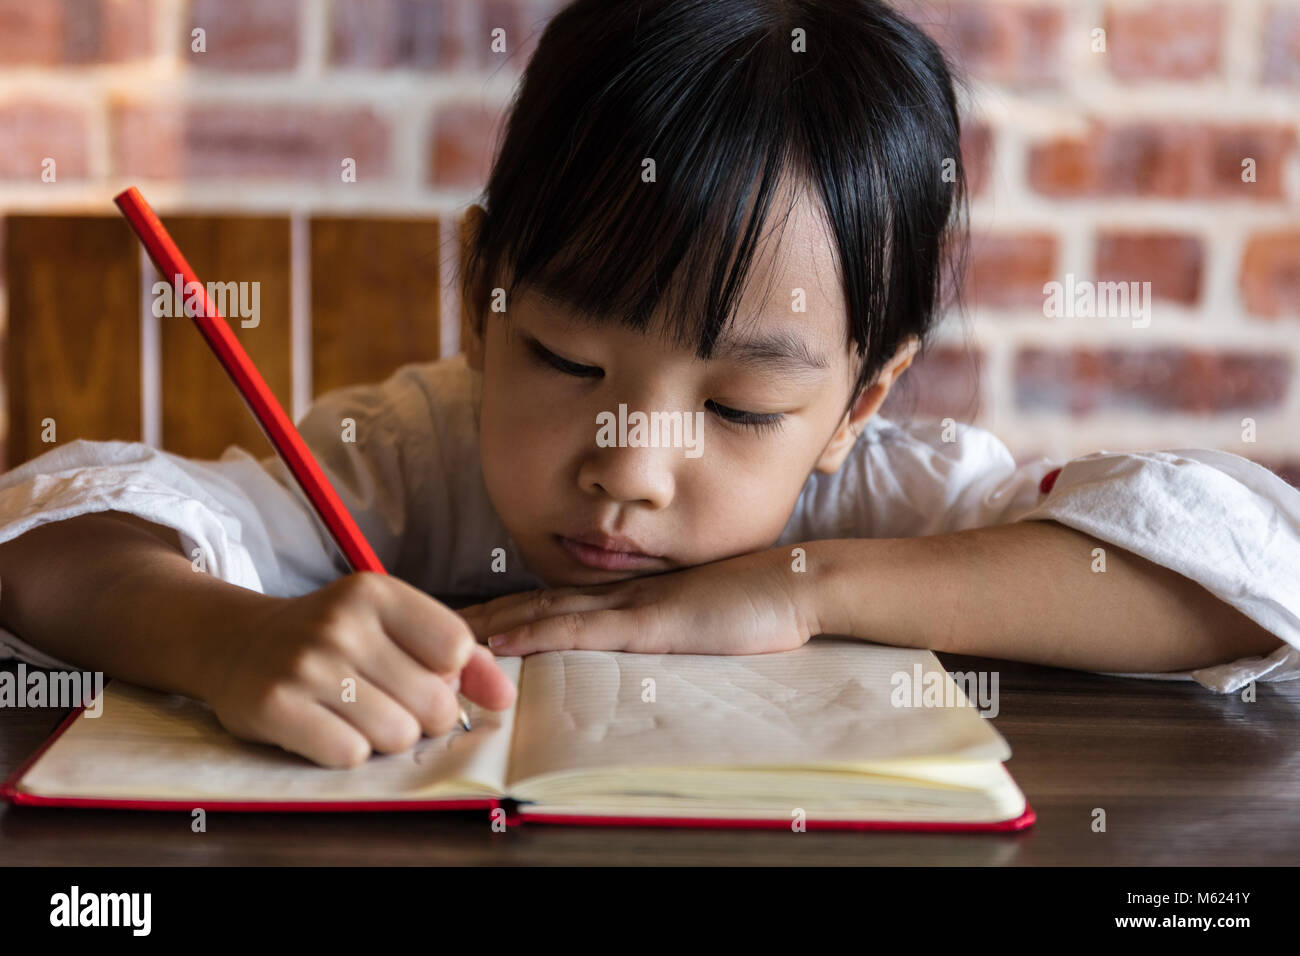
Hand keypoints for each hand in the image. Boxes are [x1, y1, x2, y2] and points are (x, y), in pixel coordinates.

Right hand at [201, 572, 516, 767]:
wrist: (238, 644)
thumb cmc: (334, 638)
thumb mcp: (394, 625)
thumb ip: (460, 656)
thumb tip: (504, 699)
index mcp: (377, 592)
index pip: (457, 647)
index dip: (449, 675)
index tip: (421, 671)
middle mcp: (342, 622)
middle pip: (434, 703)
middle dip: (420, 715)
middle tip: (383, 698)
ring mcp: (305, 664)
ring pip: (397, 735)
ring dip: (383, 736)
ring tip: (353, 711)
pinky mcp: (275, 706)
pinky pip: (350, 755)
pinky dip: (346, 751)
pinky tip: (325, 726)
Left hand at [458, 548, 817, 655]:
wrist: (800, 585)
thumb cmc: (761, 603)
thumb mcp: (703, 616)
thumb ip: (669, 626)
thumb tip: (648, 641)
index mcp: (635, 592)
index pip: (560, 597)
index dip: (513, 605)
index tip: (472, 616)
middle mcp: (624, 592)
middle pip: (539, 598)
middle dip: (486, 611)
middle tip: (433, 623)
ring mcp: (635, 604)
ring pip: (548, 610)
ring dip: (495, 621)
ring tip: (448, 633)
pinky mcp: (651, 623)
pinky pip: (582, 630)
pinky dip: (536, 633)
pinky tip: (502, 641)